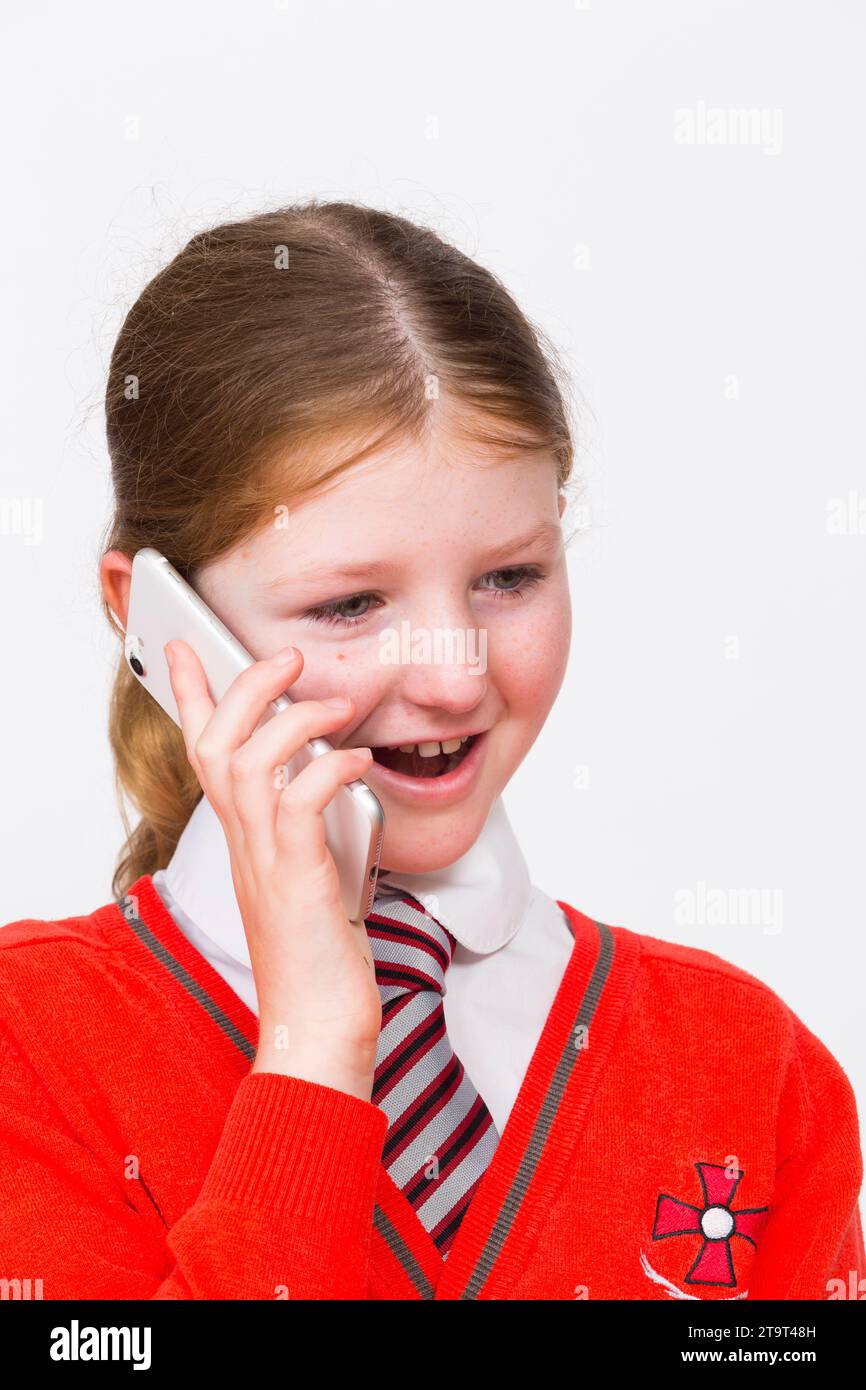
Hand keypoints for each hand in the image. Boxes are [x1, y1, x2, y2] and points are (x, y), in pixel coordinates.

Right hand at [165, 639, 381, 1100]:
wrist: (317, 1032)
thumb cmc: (319, 962)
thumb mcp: (311, 878)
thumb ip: (312, 832)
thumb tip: (338, 783)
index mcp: (245, 841)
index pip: (204, 755)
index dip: (190, 698)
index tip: (188, 649)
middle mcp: (245, 845)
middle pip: (215, 744)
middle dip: (242, 688)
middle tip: (282, 657)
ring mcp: (266, 862)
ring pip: (248, 763)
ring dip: (292, 720)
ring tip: (335, 704)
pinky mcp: (297, 880)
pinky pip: (298, 804)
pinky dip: (328, 768)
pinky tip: (358, 760)